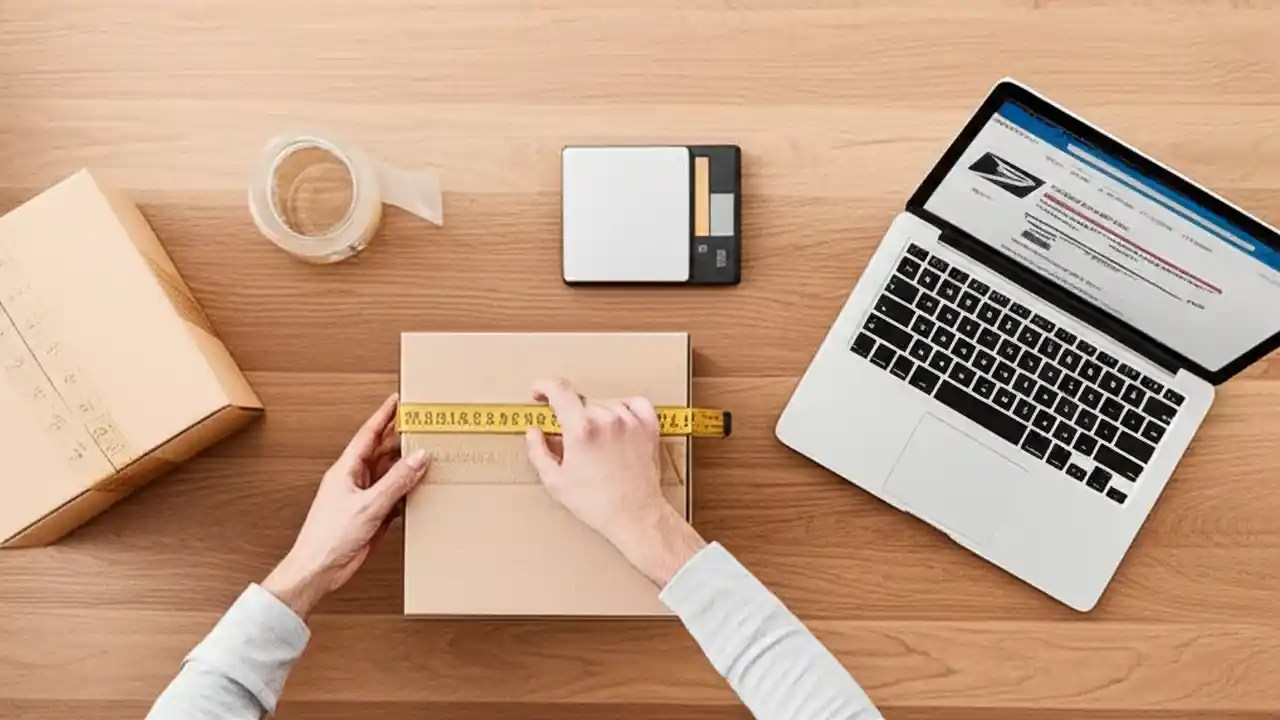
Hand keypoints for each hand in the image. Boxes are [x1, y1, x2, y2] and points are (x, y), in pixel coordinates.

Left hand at [263, 393, 429, 617]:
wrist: (318, 570)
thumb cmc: (328, 538)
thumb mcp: (368, 505)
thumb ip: (396, 481)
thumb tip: (418, 457)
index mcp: (346, 470)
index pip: (369, 434)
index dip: (384, 415)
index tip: (399, 399)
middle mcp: (354, 480)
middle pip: (382, 452)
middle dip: (401, 438)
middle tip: (423, 425)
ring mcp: (362, 498)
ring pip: (389, 474)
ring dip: (406, 466)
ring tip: (428, 454)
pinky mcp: (370, 515)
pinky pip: (393, 496)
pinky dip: (407, 491)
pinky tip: (420, 488)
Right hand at [523, 378, 705, 585]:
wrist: (635, 516)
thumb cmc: (597, 503)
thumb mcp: (555, 481)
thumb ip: (538, 451)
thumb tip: (534, 433)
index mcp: (581, 429)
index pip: (558, 389)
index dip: (543, 386)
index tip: (539, 392)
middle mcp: (607, 418)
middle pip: (580, 401)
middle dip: (570, 416)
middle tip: (570, 439)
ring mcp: (630, 421)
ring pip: (605, 403)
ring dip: (595, 415)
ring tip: (595, 441)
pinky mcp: (648, 428)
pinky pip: (635, 403)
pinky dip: (624, 407)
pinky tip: (617, 419)